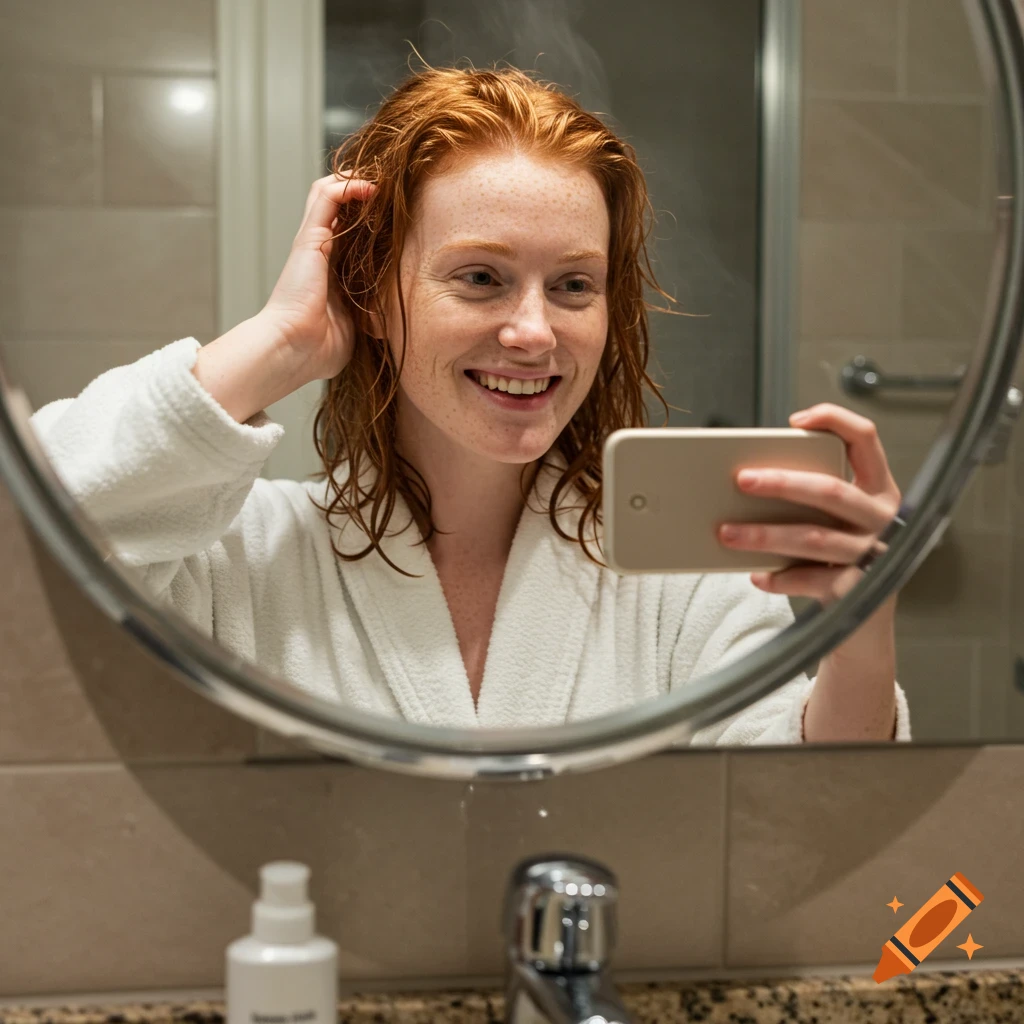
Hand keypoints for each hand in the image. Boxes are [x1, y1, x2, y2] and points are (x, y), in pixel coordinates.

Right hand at [261, 172, 375, 380]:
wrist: (292, 350)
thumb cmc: (317, 350)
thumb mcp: (354, 328)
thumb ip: (368, 317)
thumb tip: (388, 325)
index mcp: (330, 272)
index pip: (348, 231)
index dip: (369, 219)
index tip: (397, 217)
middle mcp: (319, 252)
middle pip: (337, 205)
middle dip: (362, 192)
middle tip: (391, 191)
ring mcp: (312, 242)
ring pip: (329, 192)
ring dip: (355, 181)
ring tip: (381, 182)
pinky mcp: (310, 238)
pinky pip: (327, 197)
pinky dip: (348, 185)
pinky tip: (370, 187)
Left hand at [716, 403, 902, 605]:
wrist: (865, 622)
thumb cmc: (841, 557)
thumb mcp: (837, 520)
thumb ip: (812, 498)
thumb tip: (751, 479)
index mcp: (879, 489)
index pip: (865, 440)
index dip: (835, 421)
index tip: (796, 420)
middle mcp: (883, 518)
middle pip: (830, 490)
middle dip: (782, 483)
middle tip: (741, 479)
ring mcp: (874, 555)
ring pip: (812, 538)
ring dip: (765, 535)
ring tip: (726, 533)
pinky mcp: (859, 591)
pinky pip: (811, 580)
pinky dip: (779, 578)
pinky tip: (756, 576)